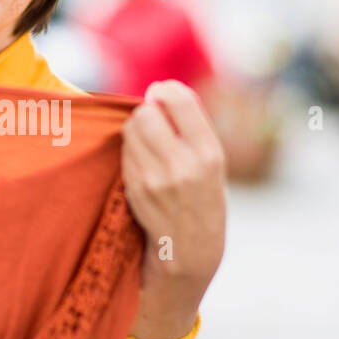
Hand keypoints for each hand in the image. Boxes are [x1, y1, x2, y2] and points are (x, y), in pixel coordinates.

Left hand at [121, 80, 226, 290]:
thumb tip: (160, 90)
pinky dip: (130, 150)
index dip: (165, 90)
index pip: (180, 101)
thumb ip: (192, 127)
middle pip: (146, 113)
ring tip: (150, 145)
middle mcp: (182, 165)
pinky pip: (125, 152)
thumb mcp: (214, 162)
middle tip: (154, 121)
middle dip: (147, 112)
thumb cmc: (204, 197)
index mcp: (208, 153)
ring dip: (136, 130)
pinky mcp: (135, 189)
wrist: (191, 248)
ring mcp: (155, 178)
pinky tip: (144, 163)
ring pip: (131, 131)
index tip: (160, 93)